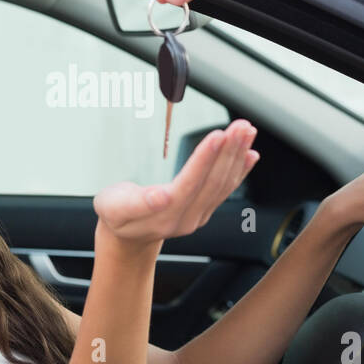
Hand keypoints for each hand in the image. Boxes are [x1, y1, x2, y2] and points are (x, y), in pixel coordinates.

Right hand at [94, 119, 258, 245]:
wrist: (127, 237)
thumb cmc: (116, 215)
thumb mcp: (114, 208)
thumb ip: (137, 204)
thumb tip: (160, 197)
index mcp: (164, 216)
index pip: (189, 184)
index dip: (205, 160)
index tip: (218, 136)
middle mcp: (187, 218)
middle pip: (212, 182)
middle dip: (228, 151)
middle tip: (240, 126)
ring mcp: (198, 215)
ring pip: (222, 183)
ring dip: (237, 156)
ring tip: (246, 131)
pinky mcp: (204, 209)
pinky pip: (225, 188)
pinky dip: (239, 169)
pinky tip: (250, 154)